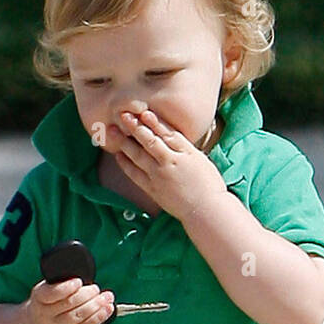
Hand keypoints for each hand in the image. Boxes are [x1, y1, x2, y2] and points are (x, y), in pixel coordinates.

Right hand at [25, 277, 113, 323]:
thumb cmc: (50, 300)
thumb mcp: (48, 288)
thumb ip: (62, 283)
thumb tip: (85, 279)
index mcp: (40, 297)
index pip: (52, 293)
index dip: (67, 287)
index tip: (79, 281)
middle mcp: (45, 314)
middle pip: (68, 304)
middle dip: (87, 295)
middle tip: (96, 289)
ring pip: (78, 316)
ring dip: (96, 306)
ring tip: (106, 298)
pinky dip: (98, 318)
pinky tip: (107, 309)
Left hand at [109, 105, 229, 221]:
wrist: (205, 211)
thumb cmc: (209, 185)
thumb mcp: (201, 160)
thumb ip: (185, 148)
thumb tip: (171, 137)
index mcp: (186, 152)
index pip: (167, 132)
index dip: (154, 121)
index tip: (144, 112)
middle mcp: (170, 162)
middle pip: (150, 140)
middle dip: (135, 126)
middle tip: (124, 115)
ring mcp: (159, 176)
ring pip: (139, 155)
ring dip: (125, 141)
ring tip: (113, 130)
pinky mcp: (153, 189)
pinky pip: (135, 174)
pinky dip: (126, 163)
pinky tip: (119, 154)